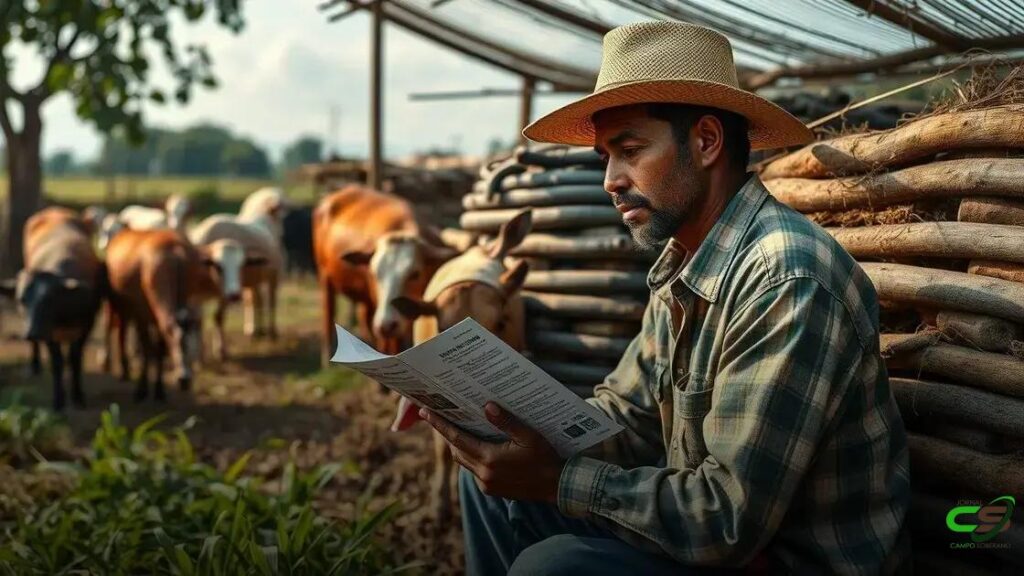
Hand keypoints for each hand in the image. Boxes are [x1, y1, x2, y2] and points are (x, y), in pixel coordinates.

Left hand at [420, 402, 564, 502]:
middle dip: (447, 434)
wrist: (555, 486)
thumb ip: (506, 421)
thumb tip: (487, 406)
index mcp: (490, 458)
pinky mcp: (491, 490)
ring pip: (464, 462)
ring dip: (458, 447)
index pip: (457, 439)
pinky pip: (473, 471)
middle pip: (456, 451)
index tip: (425, 413)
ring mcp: (487, 484)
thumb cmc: (544, 458)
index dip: (440, 425)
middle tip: (440, 417)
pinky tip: (477, 447)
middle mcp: (484, 473)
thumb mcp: (528, 435)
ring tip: (456, 429)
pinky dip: (471, 458)